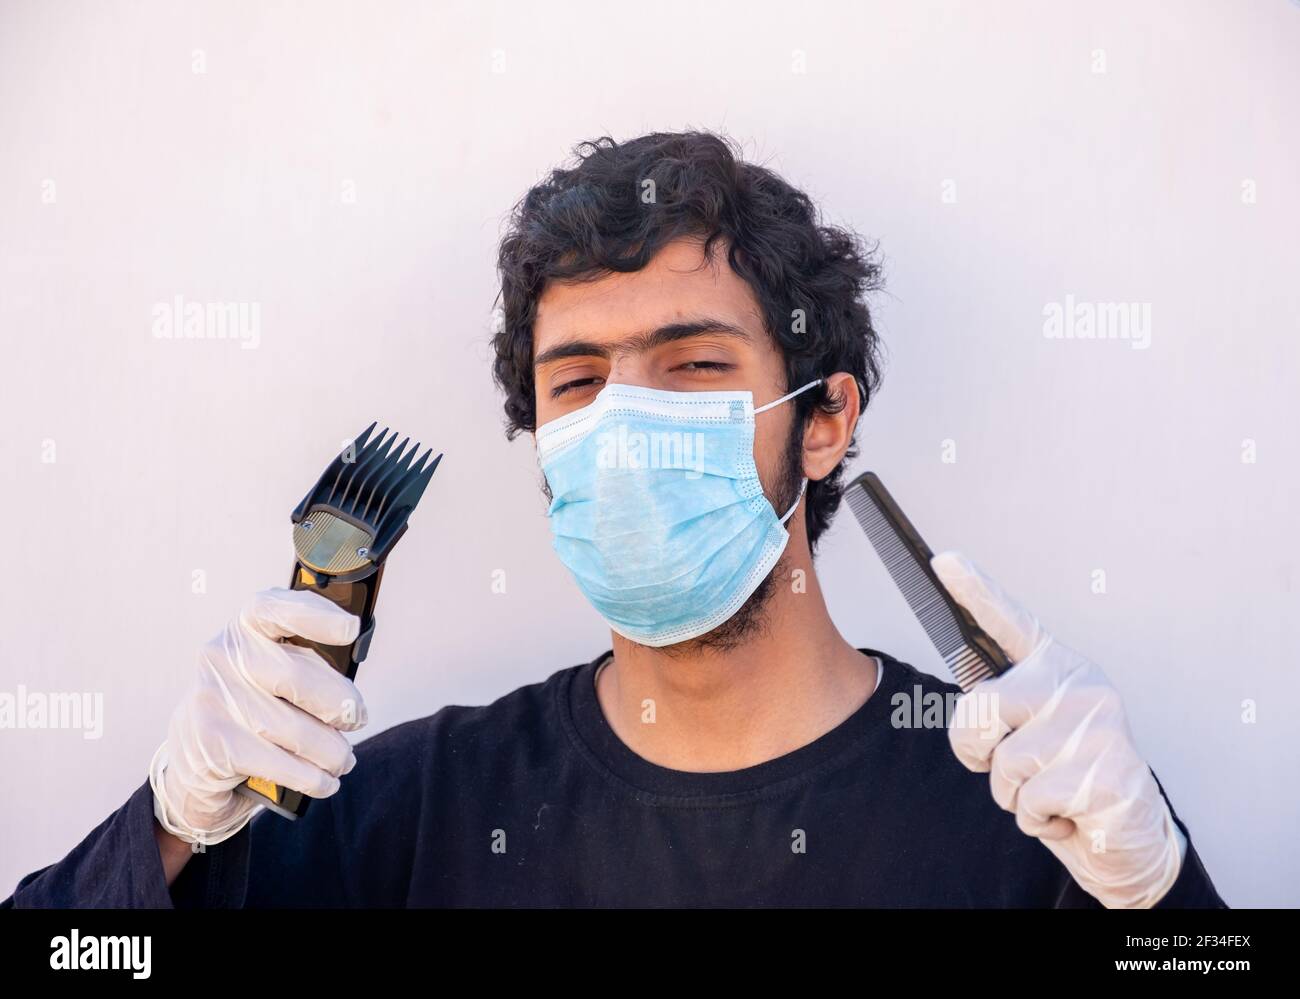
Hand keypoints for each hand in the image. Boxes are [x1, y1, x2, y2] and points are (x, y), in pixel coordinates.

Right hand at [149, 587, 367, 845]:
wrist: (194, 767)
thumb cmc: (253, 710)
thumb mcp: (273, 676)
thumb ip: (308, 668)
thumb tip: (352, 701)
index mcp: (243, 629)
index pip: (273, 609)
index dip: (314, 616)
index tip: (351, 629)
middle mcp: (221, 657)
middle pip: (297, 676)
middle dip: (340, 704)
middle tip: (356, 720)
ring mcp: (212, 700)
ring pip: (295, 729)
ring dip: (332, 751)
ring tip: (343, 760)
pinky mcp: (212, 744)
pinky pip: (280, 763)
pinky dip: (312, 777)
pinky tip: (326, 781)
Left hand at [931, 550, 1185, 907]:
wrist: (1125, 834)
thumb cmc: (1065, 775)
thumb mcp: (1030, 730)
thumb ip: (1000, 708)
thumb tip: (972, 710)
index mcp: (1057, 666)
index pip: (1009, 621)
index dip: (974, 589)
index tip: (943, 559)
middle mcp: (1080, 684)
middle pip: (981, 706)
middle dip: (974, 749)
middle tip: (1004, 766)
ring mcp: (1096, 727)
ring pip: (1004, 764)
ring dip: (1012, 794)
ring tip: (1051, 790)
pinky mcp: (1104, 775)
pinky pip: (1028, 802)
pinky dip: (1036, 821)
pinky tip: (1068, 813)